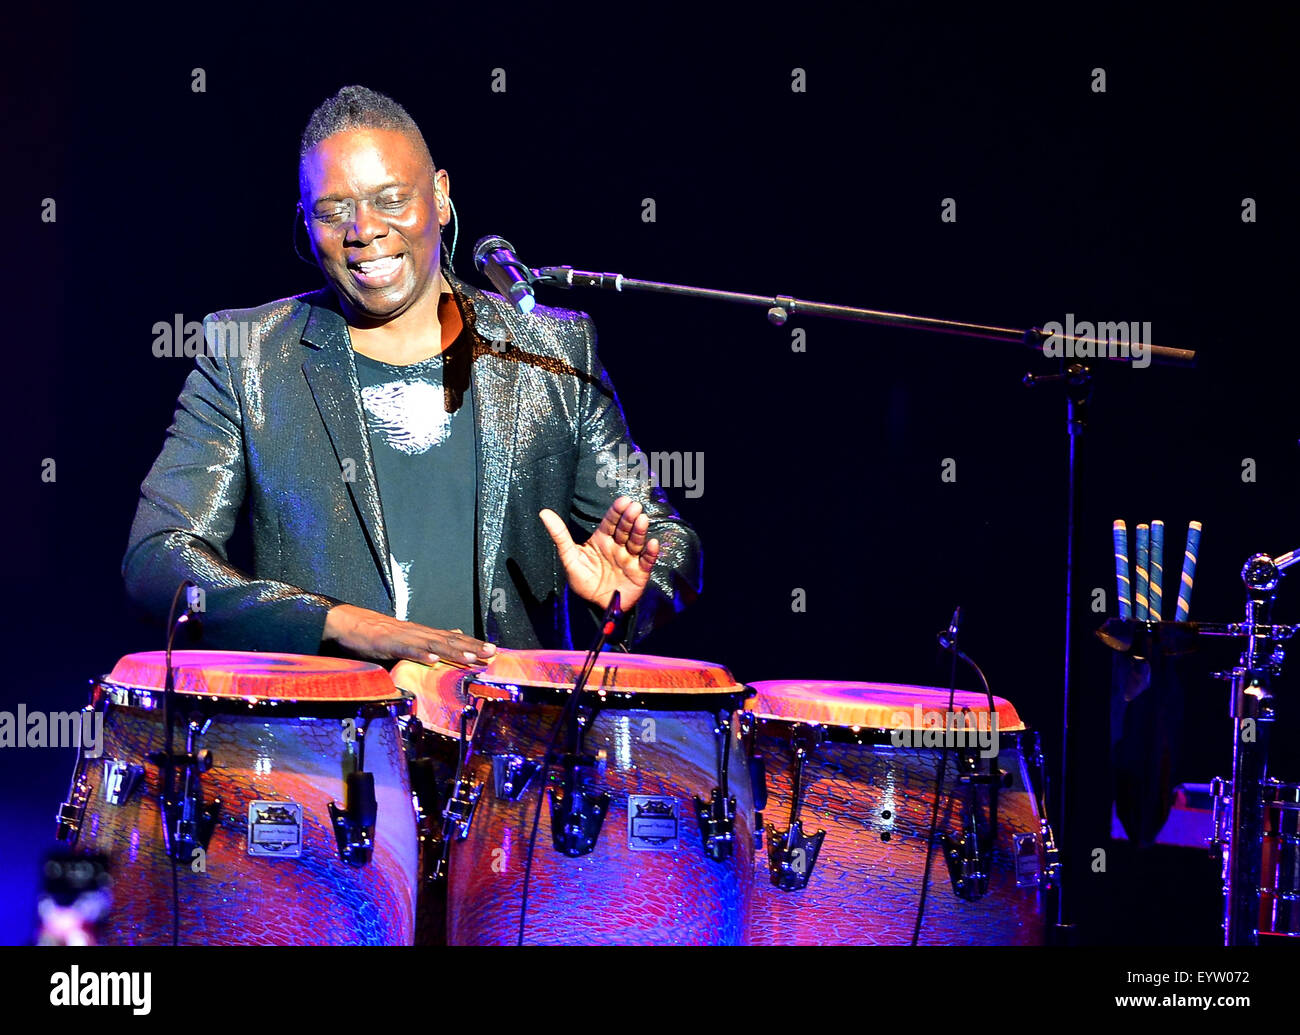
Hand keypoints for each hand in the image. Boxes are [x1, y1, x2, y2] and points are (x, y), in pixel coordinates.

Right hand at [322, 604, 495, 664]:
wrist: (348, 623)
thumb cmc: (378, 632)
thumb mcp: (409, 635)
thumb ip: (432, 638)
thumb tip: (456, 635)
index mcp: (423, 633)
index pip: (454, 639)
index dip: (474, 644)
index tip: (494, 650)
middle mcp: (418, 633)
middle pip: (449, 641)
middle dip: (472, 648)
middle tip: (492, 653)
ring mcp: (404, 638)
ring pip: (433, 645)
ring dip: (453, 652)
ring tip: (470, 658)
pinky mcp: (388, 644)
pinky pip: (406, 651)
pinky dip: (420, 656)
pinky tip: (433, 661)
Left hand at [539, 496, 659, 611]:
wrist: (597, 607)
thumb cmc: (584, 582)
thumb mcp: (569, 558)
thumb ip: (559, 535)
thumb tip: (544, 513)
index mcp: (602, 540)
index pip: (611, 522)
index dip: (617, 511)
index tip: (623, 501)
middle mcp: (618, 546)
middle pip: (625, 529)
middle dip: (629, 518)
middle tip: (634, 507)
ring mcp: (630, 558)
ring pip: (636, 541)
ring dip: (639, 531)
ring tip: (642, 519)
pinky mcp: (640, 572)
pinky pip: (646, 560)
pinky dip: (650, 552)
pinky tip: (652, 543)